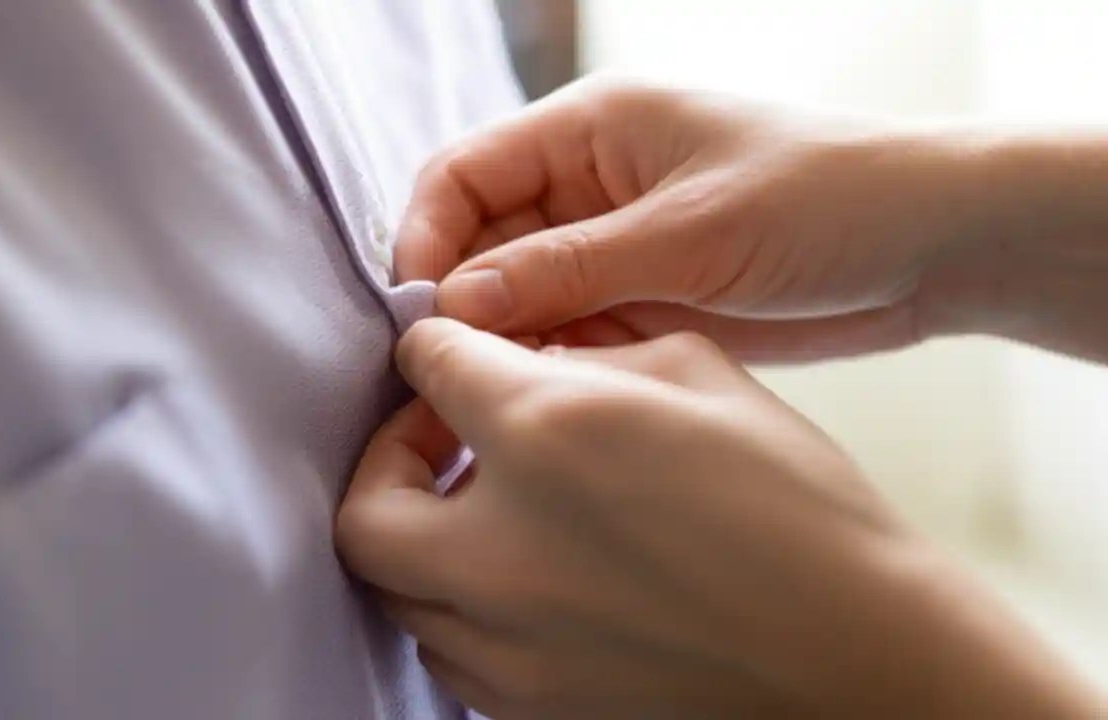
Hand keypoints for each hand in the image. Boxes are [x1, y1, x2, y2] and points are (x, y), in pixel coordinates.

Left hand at [335, 318, 1099, 718]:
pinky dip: (457, 606)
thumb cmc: (802, 509)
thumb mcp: (701, 375)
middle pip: (365, 505)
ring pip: (397, 593)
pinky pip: (447, 653)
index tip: (452, 357)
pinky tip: (517, 578)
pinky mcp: (531, 706)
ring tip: (480, 510)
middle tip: (439, 438)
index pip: (428, 367)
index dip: (435, 347)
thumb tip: (522, 358)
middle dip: (388, 457)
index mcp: (549, 436)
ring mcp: (511, 644)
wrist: (860, 655)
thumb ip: (589, 352)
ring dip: (419, 535)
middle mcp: (504, 549)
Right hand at [395, 77, 1028, 360]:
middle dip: (459, 301)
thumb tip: (455, 300)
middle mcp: (588, 187)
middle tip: (450, 373)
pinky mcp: (641, 302)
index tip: (417, 310)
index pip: (464, 174)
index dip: (425, 236)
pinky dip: (551, 367)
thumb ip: (568, 267)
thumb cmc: (824, 200)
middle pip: (481, 241)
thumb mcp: (690, 232)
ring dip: (503, 343)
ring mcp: (613, 249)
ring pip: (518, 297)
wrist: (930, 246)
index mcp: (590, 130)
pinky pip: (567, 334)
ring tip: (499, 397)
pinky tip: (553, 402)